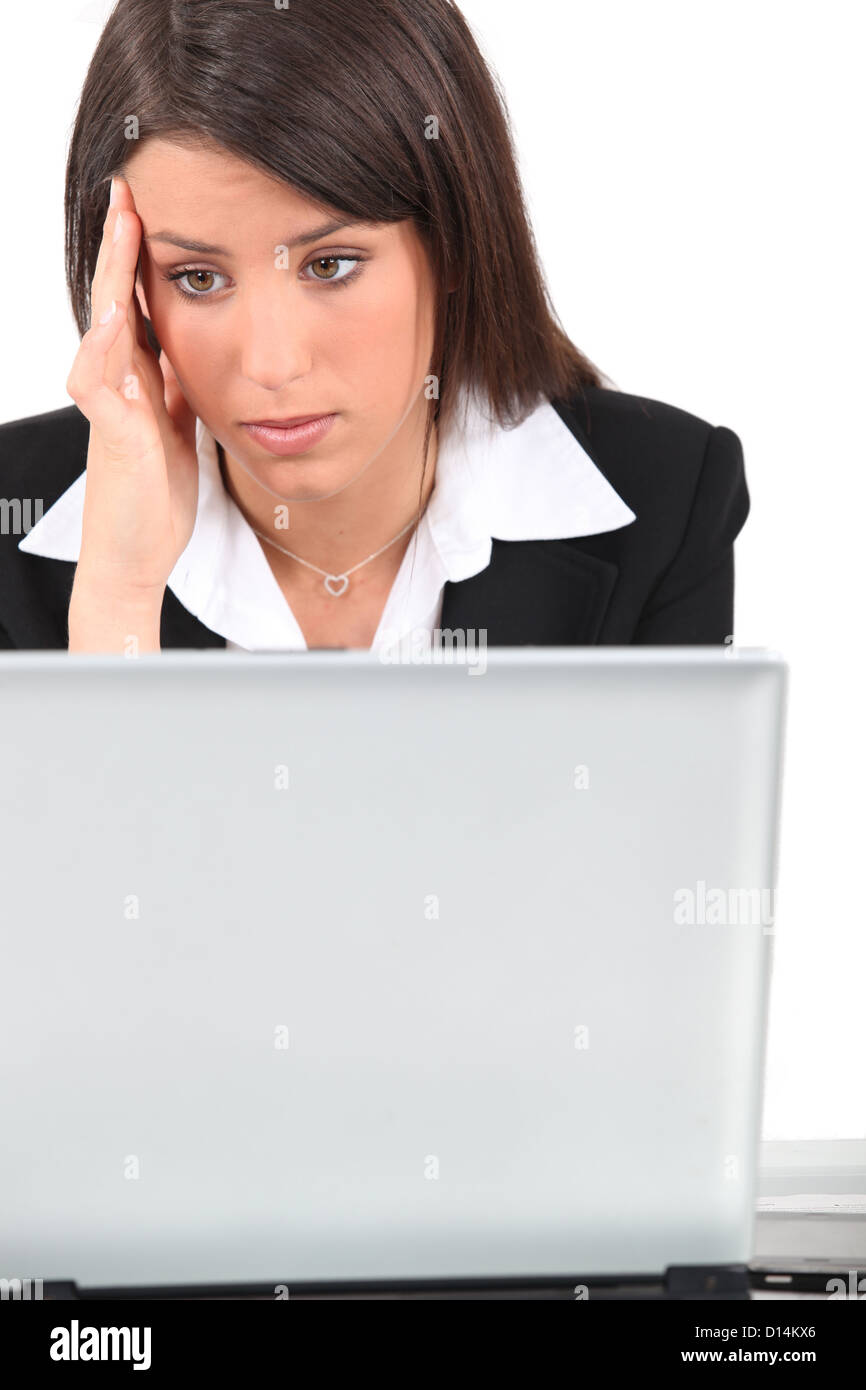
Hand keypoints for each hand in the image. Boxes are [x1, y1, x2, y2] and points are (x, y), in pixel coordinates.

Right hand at [66, 175, 198, 596]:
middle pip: (113, 300)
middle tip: (129, 189)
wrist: (134, 558)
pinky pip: (101, 383)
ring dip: (110, 276)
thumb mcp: (177, 429)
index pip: (135, 305)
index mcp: (136, 381)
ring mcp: (109, 409)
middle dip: (121, 246)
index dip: (142, 259)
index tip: (155, 209)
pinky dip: (105, 346)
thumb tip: (196, 352)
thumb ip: (177, 390)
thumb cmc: (153, 499)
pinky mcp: (112, 437)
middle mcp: (115, 386)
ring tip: (122, 225)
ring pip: (102, 328)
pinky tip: (116, 314)